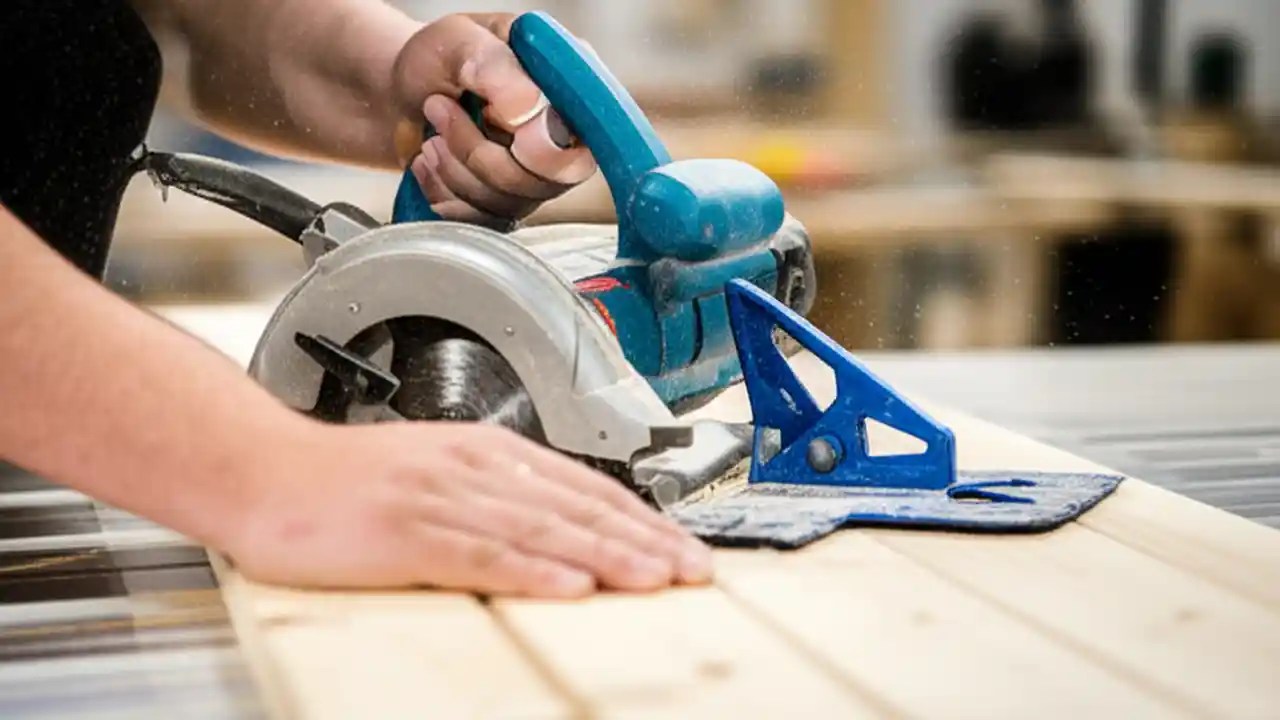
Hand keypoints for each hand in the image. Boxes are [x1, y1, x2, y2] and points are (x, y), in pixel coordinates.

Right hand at [227, 421, 711, 596]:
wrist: (262, 470)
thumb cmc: (344, 481)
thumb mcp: (437, 472)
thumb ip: (497, 496)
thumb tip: (560, 529)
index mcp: (486, 453)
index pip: (582, 487)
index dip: (639, 518)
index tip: (681, 546)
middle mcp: (473, 468)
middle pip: (575, 507)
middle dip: (641, 540)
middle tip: (692, 568)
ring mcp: (440, 497)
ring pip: (541, 530)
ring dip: (605, 556)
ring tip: (654, 579)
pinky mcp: (404, 531)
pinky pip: (479, 555)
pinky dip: (530, 572)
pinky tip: (569, 587)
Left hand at [390, 13, 597, 228]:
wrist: (409, 90)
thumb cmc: (439, 59)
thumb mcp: (459, 42)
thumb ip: (494, 66)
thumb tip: (527, 110)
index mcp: (569, 91)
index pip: (579, 140)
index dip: (537, 145)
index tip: (485, 114)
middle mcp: (567, 140)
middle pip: (542, 181)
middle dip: (476, 152)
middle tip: (437, 107)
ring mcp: (540, 177)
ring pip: (508, 204)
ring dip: (455, 172)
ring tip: (430, 136)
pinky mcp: (510, 204)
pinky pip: (483, 221)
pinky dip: (445, 197)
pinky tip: (428, 164)